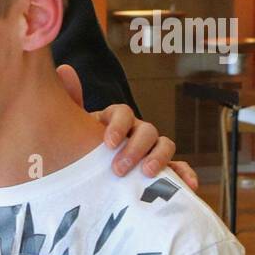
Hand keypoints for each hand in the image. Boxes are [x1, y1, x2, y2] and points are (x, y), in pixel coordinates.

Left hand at [56, 64, 198, 189]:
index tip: (107, 144)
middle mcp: (136, 132)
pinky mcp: (161, 169)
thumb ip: (71, 102)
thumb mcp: (72, 128)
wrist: (88, 174)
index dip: (117, 126)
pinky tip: (189, 185)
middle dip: (135, 148)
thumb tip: (65, 69)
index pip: (123, 113)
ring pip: (164, 145)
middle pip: (146, 130)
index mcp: (116, 120)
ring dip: (159, 157)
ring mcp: (151, 149)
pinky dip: (184, 174)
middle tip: (118, 168)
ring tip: (146, 174)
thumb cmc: (80, 148)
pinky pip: (178, 168)